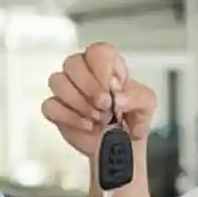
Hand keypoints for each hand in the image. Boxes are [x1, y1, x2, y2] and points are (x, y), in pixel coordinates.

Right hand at [41, 42, 157, 156]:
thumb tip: (118, 97)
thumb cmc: (132, 118)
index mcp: (107, 64)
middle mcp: (83, 71)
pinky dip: (69, 117)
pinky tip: (87, 126)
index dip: (102, 68)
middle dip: (89, 87)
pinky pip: (50, 106)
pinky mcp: (56, 109)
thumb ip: (138, 97)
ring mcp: (66, 89)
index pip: (97, 51)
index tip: (113, 88)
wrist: (121, 145)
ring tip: (98, 118)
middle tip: (105, 106)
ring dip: (79, 103)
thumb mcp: (147, 104)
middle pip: (72, 62)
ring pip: (57, 81)